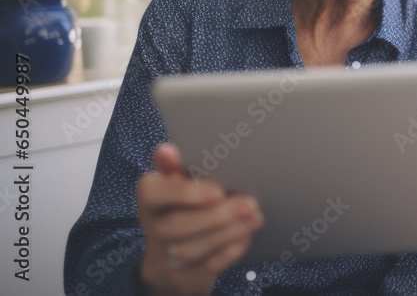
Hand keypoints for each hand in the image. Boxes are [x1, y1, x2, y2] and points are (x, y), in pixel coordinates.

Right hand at [137, 144, 263, 295]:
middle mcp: (152, 230)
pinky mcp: (183, 279)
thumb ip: (175, 167)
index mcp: (149, 200)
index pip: (153, 194)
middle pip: (176, 226)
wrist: (171, 257)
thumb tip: (165, 151)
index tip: (218, 191)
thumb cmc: (182, 207)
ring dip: (227, 232)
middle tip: (249, 203)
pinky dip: (229, 251)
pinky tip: (246, 235)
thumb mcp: (179, 183)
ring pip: (192, 249)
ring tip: (254, 217)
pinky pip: (206, 267)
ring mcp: (164, 259)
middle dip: (216, 216)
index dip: (184, 194)